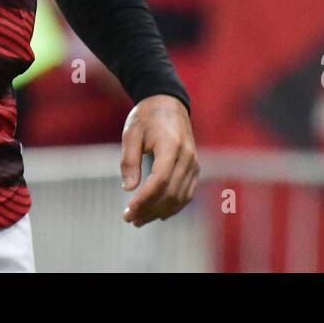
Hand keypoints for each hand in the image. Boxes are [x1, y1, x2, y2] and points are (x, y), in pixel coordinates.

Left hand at [120, 95, 197, 225]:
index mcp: (170, 145)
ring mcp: (194, 162)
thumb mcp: (131, 133)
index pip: (160, 180)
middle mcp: (186, 156)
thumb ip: (129, 160)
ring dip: (160, 212)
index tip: (129, 210)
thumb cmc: (146, 117)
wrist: (168, 103)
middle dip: (150, 209)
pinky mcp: (195, 167)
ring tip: (140, 219)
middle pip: (171, 192)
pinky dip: (173, 206)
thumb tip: (129, 189)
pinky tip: (158, 213)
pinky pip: (187, 193)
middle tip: (129, 218)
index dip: (145, 199)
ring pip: (181, 197)